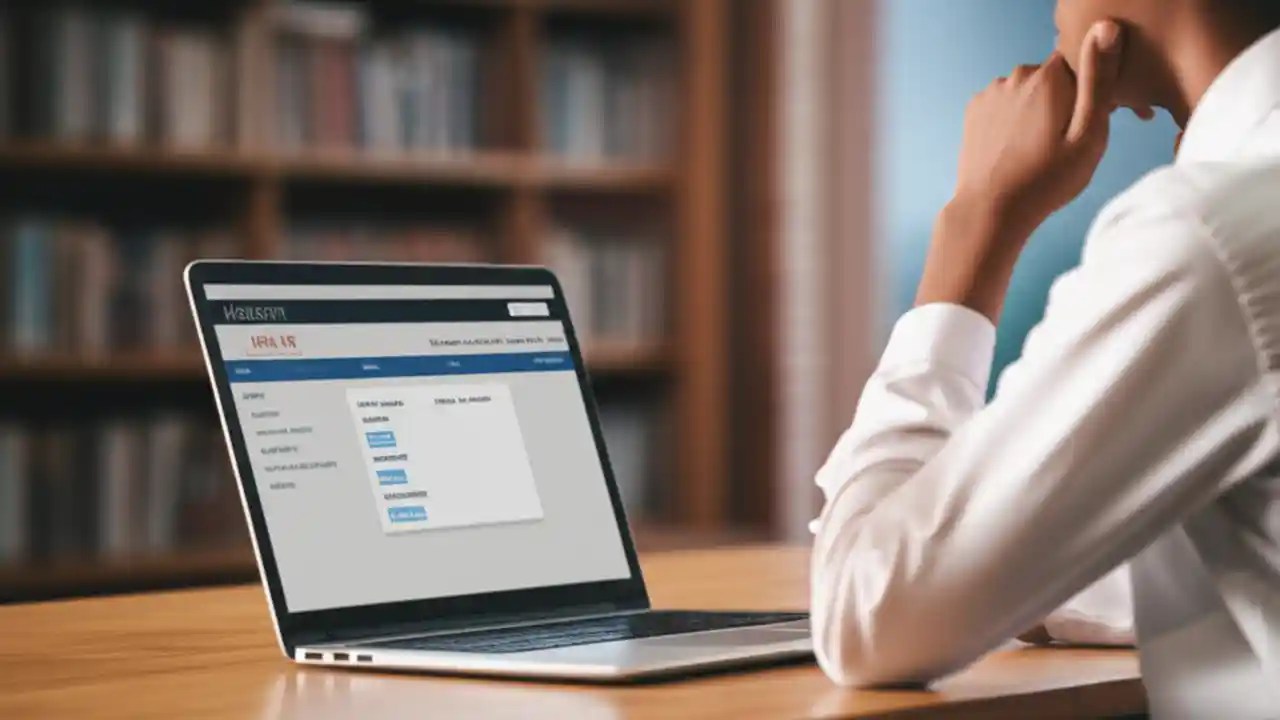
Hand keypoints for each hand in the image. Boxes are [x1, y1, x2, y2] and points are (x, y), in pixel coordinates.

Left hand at [915, 20, 1124, 321]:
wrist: (991, 209)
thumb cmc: (1047, 179)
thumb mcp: (1089, 133)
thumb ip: (1098, 78)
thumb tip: (1104, 29)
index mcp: (1050, 76)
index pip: (1083, 65)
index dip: (1090, 94)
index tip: (1085, 125)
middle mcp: (1017, 75)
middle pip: (1054, 79)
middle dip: (1063, 102)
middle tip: (1063, 144)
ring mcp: (992, 92)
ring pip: (1028, 93)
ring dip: (1036, 112)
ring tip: (1037, 151)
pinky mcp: (975, 110)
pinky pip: (1005, 106)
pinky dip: (1013, 122)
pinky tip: (1016, 150)